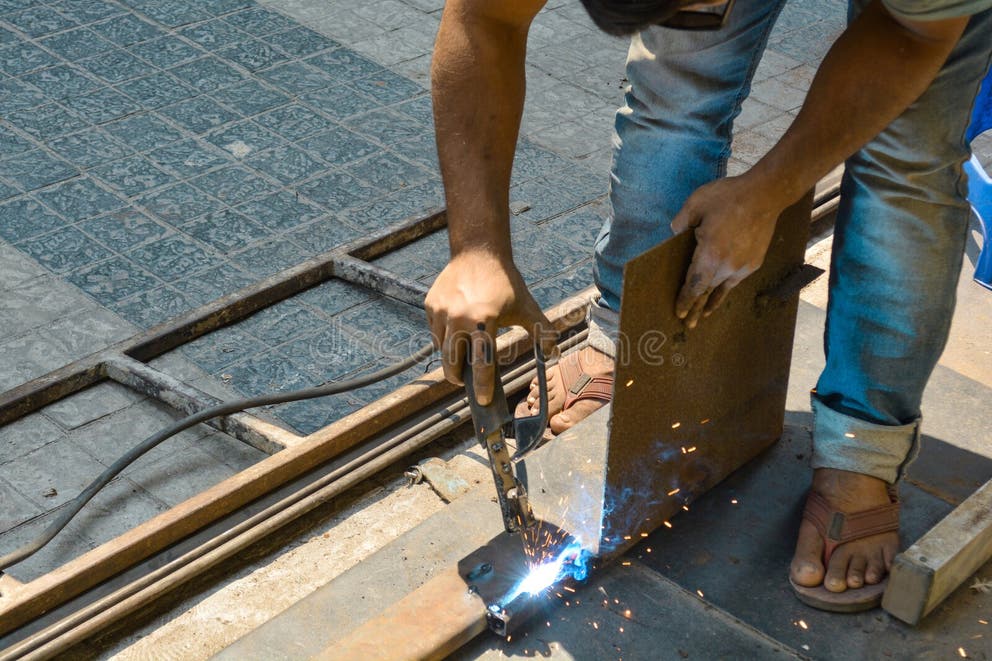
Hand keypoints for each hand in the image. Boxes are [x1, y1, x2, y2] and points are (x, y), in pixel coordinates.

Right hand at [425, 250, 557, 404]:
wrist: (479, 250)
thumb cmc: (505, 282)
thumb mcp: (526, 306)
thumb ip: (541, 331)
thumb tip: (555, 352)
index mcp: (484, 321)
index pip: (481, 363)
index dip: (482, 385)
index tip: (482, 401)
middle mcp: (459, 318)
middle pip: (452, 363)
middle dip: (458, 378)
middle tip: (466, 384)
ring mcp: (442, 312)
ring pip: (441, 349)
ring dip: (450, 359)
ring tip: (460, 361)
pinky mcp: (431, 305)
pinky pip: (435, 331)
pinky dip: (443, 339)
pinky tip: (454, 335)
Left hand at [670, 175, 784, 328]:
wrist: (766, 194)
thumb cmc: (729, 197)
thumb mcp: (696, 204)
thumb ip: (680, 223)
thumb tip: (673, 234)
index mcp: (710, 254)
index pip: (694, 284)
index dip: (685, 299)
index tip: (678, 312)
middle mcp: (726, 266)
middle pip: (707, 291)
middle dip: (695, 307)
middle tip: (687, 324)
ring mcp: (742, 266)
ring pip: (722, 288)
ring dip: (710, 303)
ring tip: (703, 317)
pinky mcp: (754, 262)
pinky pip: (735, 281)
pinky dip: (726, 290)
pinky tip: (722, 295)